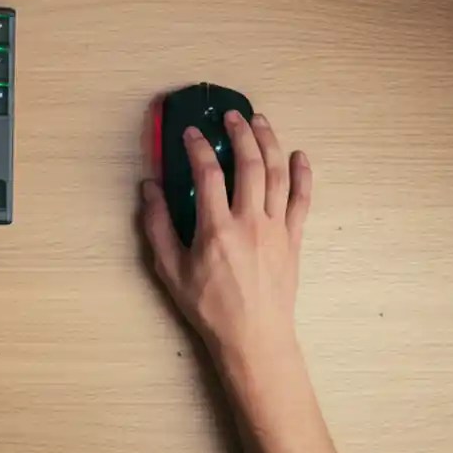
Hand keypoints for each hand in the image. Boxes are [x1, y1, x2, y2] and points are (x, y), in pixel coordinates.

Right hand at [141, 112, 312, 361]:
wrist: (254, 337)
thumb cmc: (208, 307)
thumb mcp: (170, 270)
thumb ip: (157, 226)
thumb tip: (149, 189)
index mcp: (216, 229)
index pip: (207, 174)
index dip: (198, 148)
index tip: (190, 132)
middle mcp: (250, 222)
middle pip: (250, 165)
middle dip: (240, 134)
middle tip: (231, 115)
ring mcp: (277, 229)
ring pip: (278, 175)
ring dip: (270, 143)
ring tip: (260, 121)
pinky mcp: (293, 239)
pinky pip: (302, 200)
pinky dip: (302, 175)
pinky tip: (298, 156)